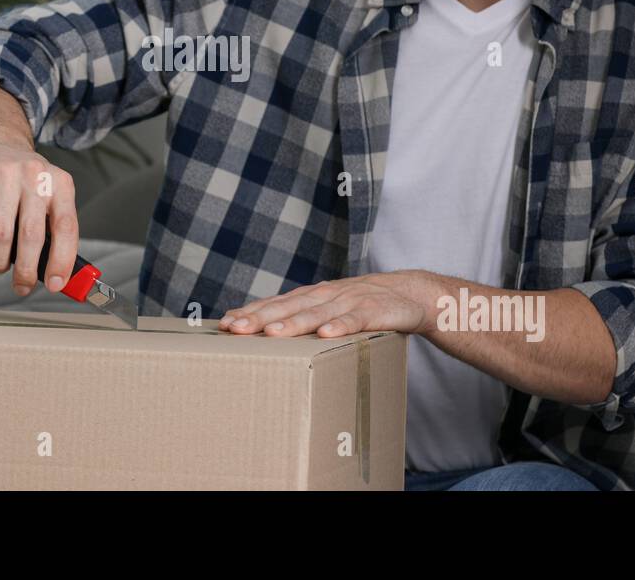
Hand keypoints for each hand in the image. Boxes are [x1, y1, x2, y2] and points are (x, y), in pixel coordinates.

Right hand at [0, 121, 78, 296]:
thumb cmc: (26, 181)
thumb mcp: (49, 193)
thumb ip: (54, 227)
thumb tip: (57, 276)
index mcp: (61, 183)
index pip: (67, 227)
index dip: (61, 260)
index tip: (55, 284)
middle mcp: (35, 176)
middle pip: (32, 236)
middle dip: (27, 271)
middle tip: (22, 286)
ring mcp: (5, 174)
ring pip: (1, 235)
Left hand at [217, 272, 430, 337]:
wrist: (409, 294)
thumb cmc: (362, 307)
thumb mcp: (331, 311)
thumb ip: (305, 321)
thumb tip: (270, 340)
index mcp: (311, 297)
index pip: (274, 304)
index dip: (250, 312)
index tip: (224, 323)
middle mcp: (325, 295)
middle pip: (287, 307)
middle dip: (260, 318)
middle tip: (235, 328)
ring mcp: (349, 300)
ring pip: (316, 313)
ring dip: (294, 323)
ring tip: (272, 333)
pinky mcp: (374, 310)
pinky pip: (355, 319)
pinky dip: (341, 326)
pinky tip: (327, 334)